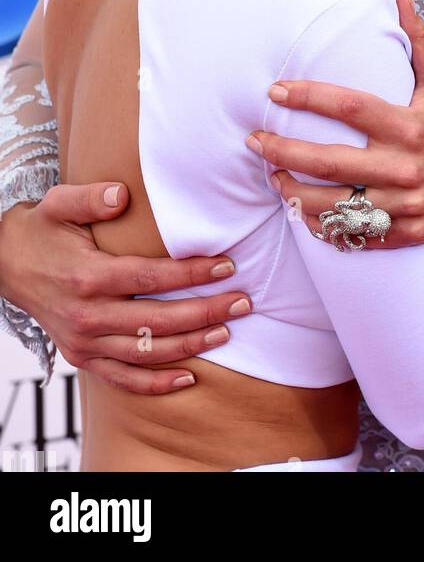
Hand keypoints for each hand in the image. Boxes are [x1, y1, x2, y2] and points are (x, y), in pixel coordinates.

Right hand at [0, 183, 252, 392]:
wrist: (5, 265)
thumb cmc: (42, 229)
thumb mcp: (59, 204)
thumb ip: (90, 197)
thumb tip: (121, 195)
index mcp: (88, 276)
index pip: (151, 277)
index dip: (192, 274)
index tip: (228, 265)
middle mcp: (87, 315)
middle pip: (157, 321)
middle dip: (206, 312)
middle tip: (244, 301)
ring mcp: (84, 342)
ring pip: (147, 353)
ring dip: (191, 345)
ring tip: (228, 330)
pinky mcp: (81, 357)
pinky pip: (123, 379)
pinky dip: (156, 383)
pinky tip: (189, 376)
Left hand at [247, 0, 423, 248]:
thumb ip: (418, 40)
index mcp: (408, 125)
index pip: (350, 106)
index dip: (309, 97)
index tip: (276, 91)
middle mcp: (404, 165)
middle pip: (331, 161)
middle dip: (284, 151)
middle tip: (254, 141)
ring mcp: (403, 204)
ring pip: (335, 203)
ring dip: (294, 191)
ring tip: (272, 175)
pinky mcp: (403, 232)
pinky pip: (352, 234)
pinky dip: (321, 226)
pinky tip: (300, 211)